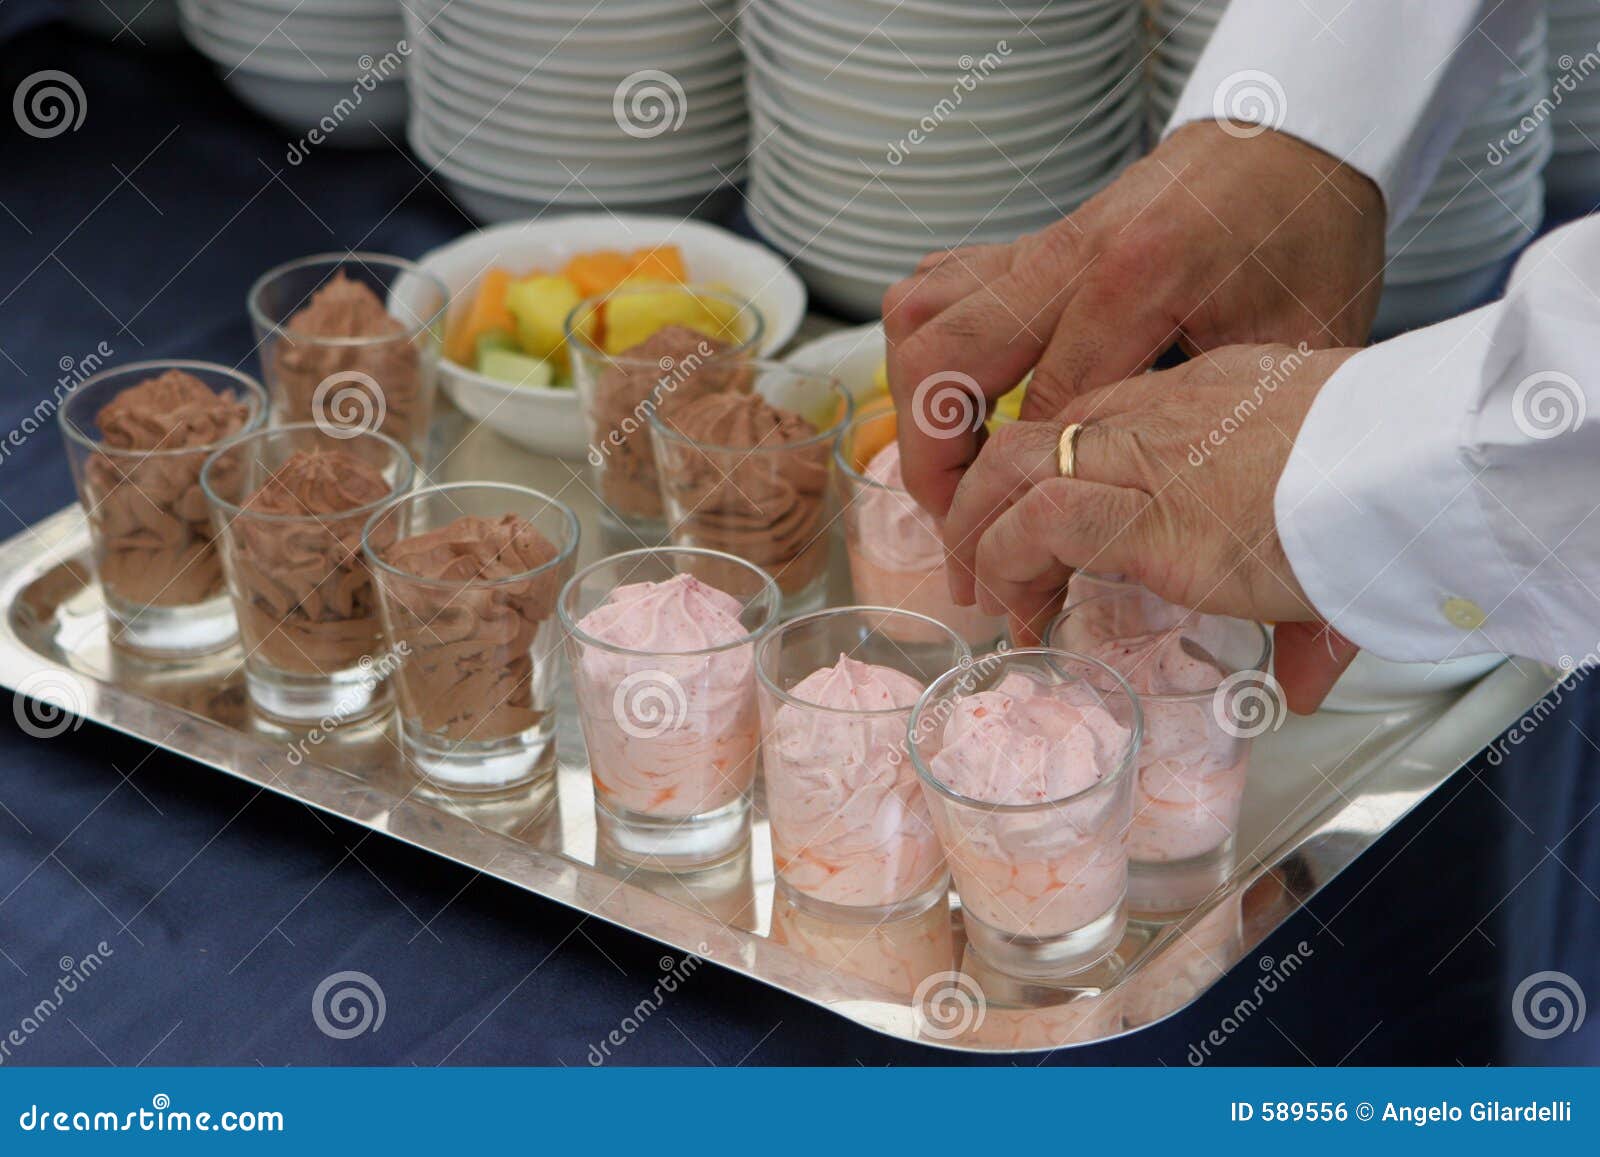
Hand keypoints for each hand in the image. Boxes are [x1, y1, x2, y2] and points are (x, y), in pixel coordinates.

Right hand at [883, 120, 1385, 517]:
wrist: (1292, 138)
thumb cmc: (1308, 236)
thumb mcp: (1305, 341)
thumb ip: (1250, 428)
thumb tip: (1240, 540)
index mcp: (1139, 280)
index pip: (1039, 412)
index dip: (1021, 497)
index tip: (1023, 564)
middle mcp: (1071, 257)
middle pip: (942, 362)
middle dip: (930, 455)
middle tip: (954, 520)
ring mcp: (1041, 245)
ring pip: (917, 317)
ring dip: (915, 400)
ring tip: (952, 464)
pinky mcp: (1031, 243)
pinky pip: (936, 285)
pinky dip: (926, 347)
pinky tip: (958, 393)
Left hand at [954, 343, 1360, 711]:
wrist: (1417, 460)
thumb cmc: (1393, 478)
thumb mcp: (1334, 510)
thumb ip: (1303, 585)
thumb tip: (1306, 683)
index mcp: (1199, 398)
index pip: (1087, 421)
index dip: (1045, 473)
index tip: (1036, 527)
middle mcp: (1157, 417)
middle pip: (1031, 437)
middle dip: (986, 497)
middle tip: (980, 560)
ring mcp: (1145, 460)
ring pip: (1013, 471)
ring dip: (982, 535)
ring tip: (983, 596)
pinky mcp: (1145, 514)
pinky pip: (1040, 526)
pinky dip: (1010, 565)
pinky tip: (1016, 610)